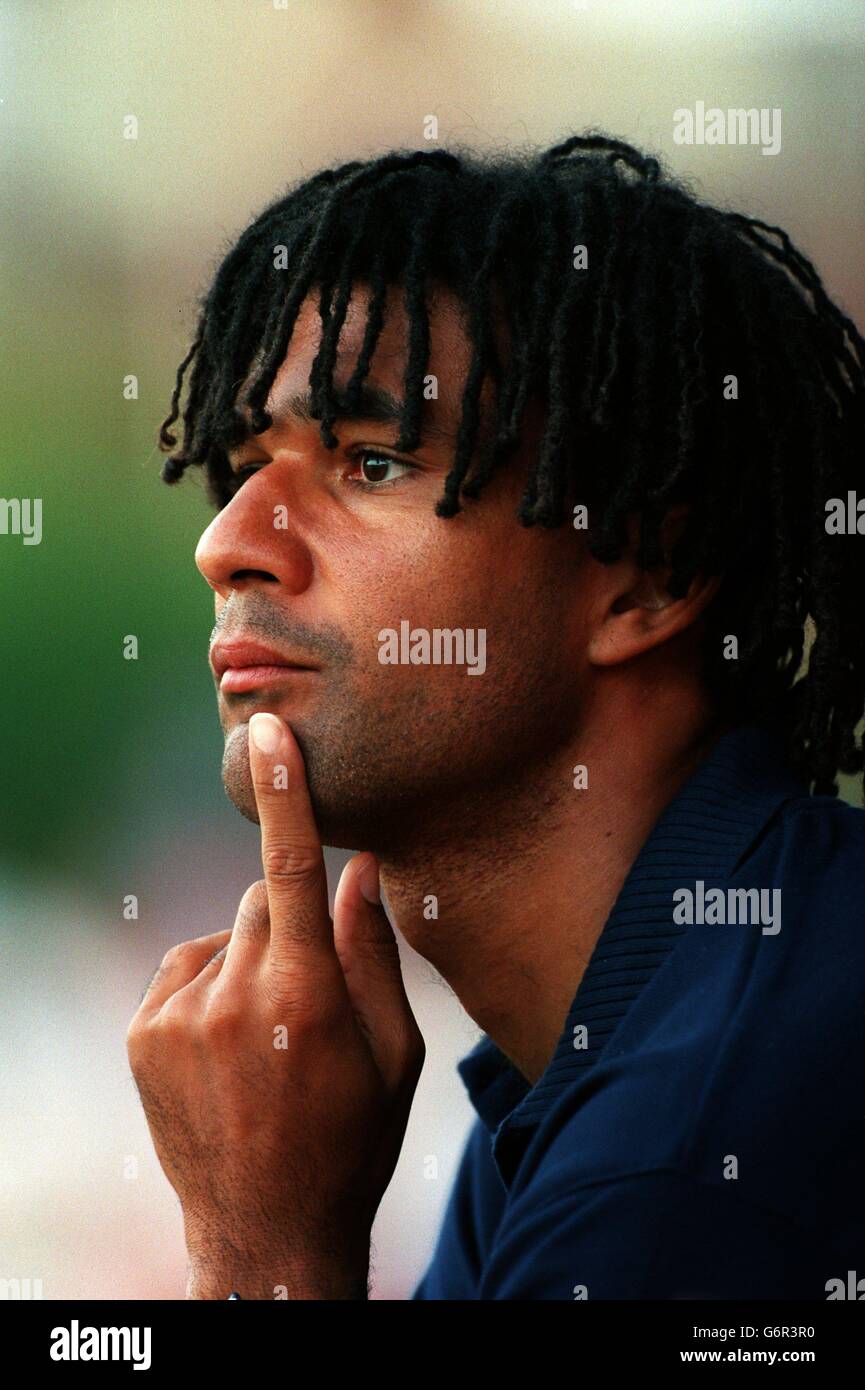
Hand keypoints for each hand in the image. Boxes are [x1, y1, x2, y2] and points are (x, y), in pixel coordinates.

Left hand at [126, 712, 424, 1298]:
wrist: (266, 1231)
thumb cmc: (352, 1139)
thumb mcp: (395, 1053)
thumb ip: (374, 950)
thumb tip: (363, 867)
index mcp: (308, 995)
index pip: (291, 868)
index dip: (283, 791)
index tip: (266, 730)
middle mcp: (234, 996)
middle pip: (260, 900)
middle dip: (288, 925)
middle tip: (309, 997)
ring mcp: (179, 1016)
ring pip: (223, 936)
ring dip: (247, 960)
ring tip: (266, 1039)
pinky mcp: (143, 1034)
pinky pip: (183, 970)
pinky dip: (208, 987)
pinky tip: (228, 1048)